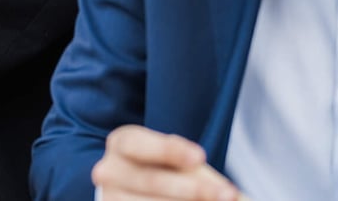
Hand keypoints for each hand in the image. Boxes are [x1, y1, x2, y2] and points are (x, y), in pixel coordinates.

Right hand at [92, 126, 241, 200]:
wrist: (133, 184)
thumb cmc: (159, 165)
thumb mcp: (170, 156)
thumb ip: (188, 165)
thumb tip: (224, 190)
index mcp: (121, 143)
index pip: (140, 145)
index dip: (169, 151)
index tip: (200, 157)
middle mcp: (109, 171)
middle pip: (151, 181)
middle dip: (193, 189)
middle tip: (228, 194)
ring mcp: (112, 197)